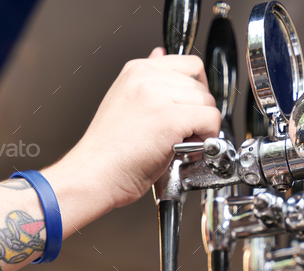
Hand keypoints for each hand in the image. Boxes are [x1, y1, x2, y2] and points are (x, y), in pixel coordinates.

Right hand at [43, 49, 220, 224]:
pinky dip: (208, 137)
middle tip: (185, 134)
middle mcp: (146, 78)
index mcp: (136, 71)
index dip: (195, 91)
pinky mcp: (170, 119)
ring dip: (203, 125)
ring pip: (207, 102)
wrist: (93, 175)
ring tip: (183, 144)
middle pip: (199, 84)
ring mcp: (158, 97)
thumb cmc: (107, 154)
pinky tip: (189, 150)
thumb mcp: (125, 105)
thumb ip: (148, 84)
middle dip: (199, 111)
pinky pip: (210, 120)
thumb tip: (161, 61)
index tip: (190, 110)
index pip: (186, 65)